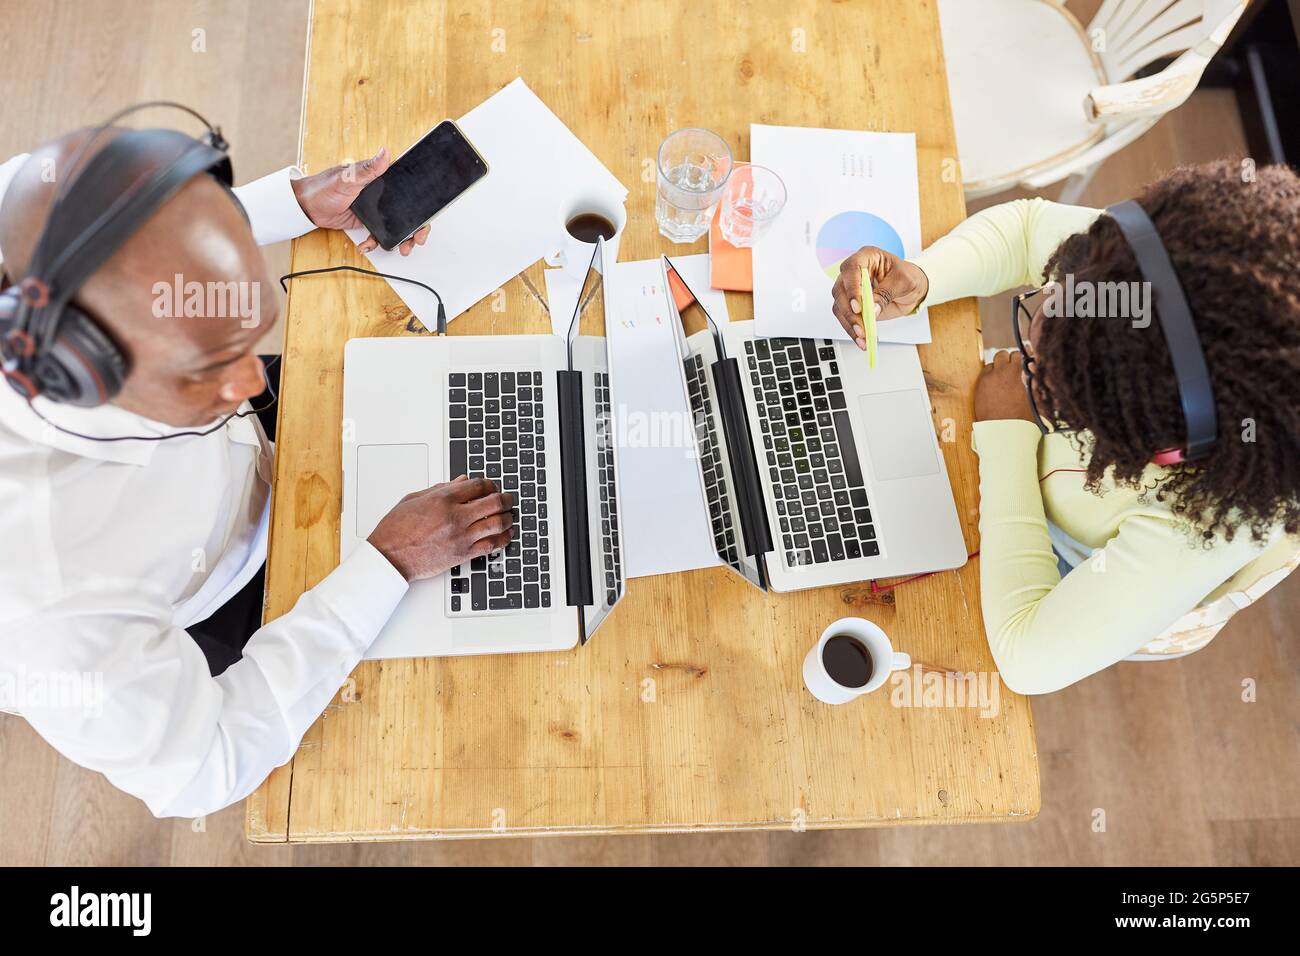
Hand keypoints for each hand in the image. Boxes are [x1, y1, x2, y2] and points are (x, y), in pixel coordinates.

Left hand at [290, 148, 431, 255]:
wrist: (306, 207)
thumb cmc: (324, 186)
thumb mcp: (348, 177)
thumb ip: (368, 168)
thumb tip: (385, 153)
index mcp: (381, 178)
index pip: (409, 189)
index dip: (422, 204)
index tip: (425, 219)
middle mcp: (382, 193)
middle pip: (408, 211)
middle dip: (416, 228)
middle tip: (416, 240)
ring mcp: (376, 209)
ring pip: (397, 225)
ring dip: (401, 239)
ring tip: (401, 248)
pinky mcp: (367, 221)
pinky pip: (379, 234)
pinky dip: (376, 243)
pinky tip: (368, 245)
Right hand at [368, 476, 512, 581]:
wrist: (390, 556)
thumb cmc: (396, 529)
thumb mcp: (414, 499)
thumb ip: (441, 488)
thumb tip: (462, 481)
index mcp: (442, 499)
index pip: (478, 485)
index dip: (490, 485)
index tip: (491, 487)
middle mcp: (455, 516)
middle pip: (494, 502)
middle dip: (505, 499)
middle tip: (508, 499)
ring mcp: (461, 536)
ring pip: (497, 523)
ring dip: (508, 517)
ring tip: (509, 516)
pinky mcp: (463, 554)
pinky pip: (492, 545)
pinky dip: (504, 539)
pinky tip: (506, 535)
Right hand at [831, 246, 928, 348]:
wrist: (912, 289)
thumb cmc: (909, 277)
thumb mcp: (903, 281)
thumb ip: (886, 293)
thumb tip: (872, 309)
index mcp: (866, 257)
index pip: (851, 269)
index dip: (852, 288)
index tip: (858, 306)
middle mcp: (854, 272)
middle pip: (841, 291)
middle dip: (850, 312)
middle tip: (861, 327)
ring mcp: (850, 289)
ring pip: (839, 307)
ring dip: (849, 324)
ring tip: (863, 337)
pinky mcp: (852, 305)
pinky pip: (845, 318)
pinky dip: (852, 330)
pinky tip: (861, 339)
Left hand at [974, 350, 1037, 423]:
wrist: (1002, 429)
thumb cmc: (1020, 417)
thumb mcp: (1033, 397)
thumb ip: (1033, 381)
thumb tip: (1033, 369)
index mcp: (1014, 374)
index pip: (1018, 355)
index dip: (1022, 357)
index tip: (1024, 358)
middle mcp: (999, 373)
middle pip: (1002, 355)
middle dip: (1008, 359)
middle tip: (1012, 367)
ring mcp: (987, 379)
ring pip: (992, 363)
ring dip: (998, 367)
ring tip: (1003, 377)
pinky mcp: (979, 386)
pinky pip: (984, 373)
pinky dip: (990, 375)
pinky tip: (995, 384)